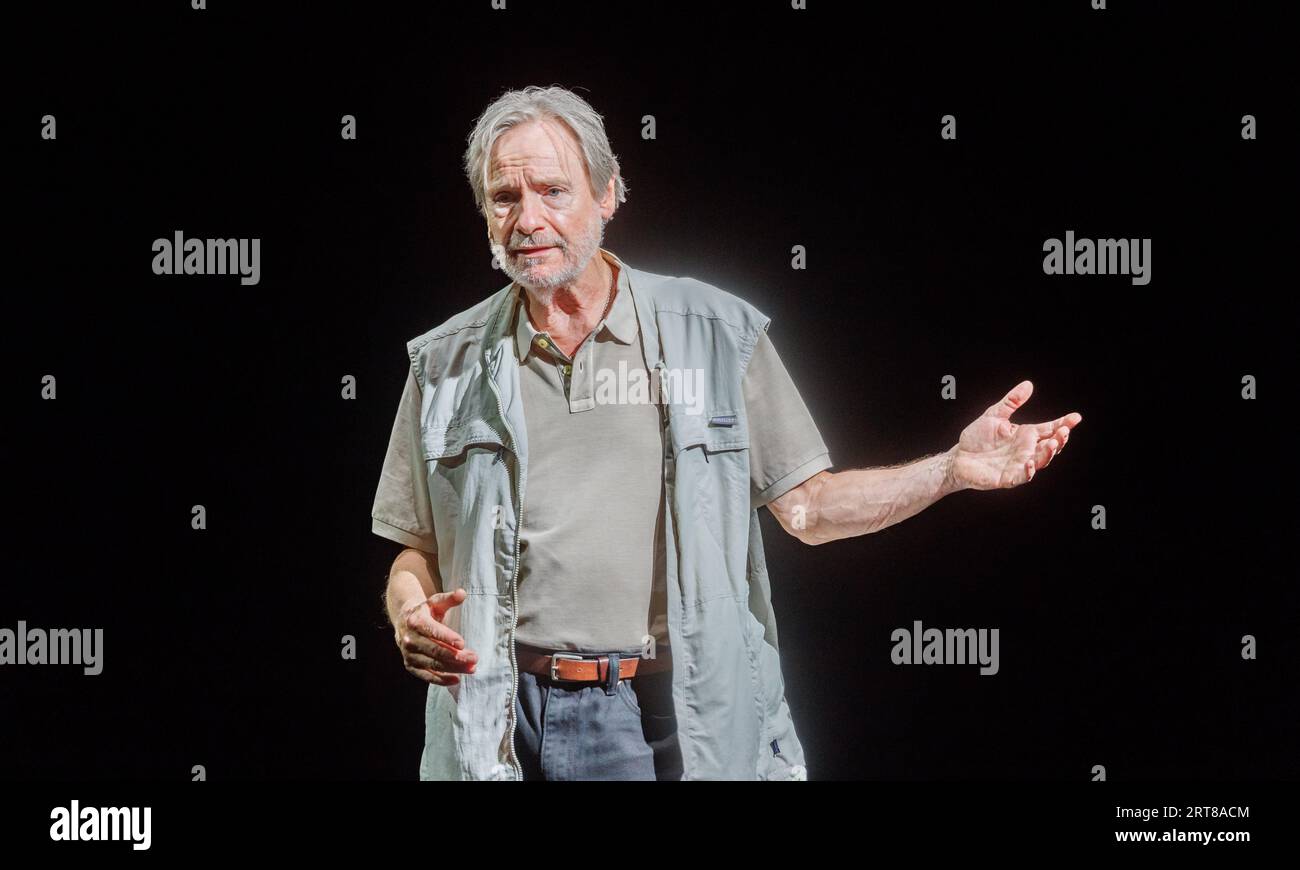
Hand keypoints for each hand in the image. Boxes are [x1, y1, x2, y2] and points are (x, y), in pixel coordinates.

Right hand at [395, 588, 477, 684]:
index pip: (433, 631)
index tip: (462, 643)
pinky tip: (456, 679)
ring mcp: (409, 654)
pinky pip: (426, 675)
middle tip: (474, 658)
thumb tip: (462, 593)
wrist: (405, 622)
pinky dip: (440, 680)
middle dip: (456, 657)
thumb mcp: (436, 602)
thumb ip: (449, 598)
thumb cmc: (426, 612)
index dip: (447, 638)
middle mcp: (410, 639)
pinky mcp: (411, 665)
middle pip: (435, 650)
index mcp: (416, 621)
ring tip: (471, 668)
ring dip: (453, 668)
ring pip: (433, 664)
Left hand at [948, 380, 1081, 490]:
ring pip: (1040, 461)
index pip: (1049, 428)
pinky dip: (1028, 472)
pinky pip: (1022, 477)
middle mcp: (1026, 450)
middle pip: (1050, 447)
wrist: (958, 457)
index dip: (1063, 423)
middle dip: (1060, 439)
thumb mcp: (994, 415)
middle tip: (1064, 431)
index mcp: (1026, 435)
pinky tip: (1030, 463)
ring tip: (1052, 443)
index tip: (1076, 417)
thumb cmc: (977, 437)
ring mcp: (1019, 465)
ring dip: (1047, 454)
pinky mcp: (1008, 478)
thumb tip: (1029, 384)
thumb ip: (1011, 402)